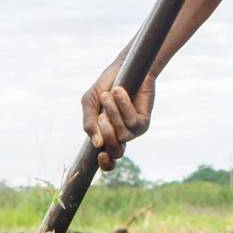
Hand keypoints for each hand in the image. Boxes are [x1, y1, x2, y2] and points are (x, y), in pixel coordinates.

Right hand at [81, 57, 155, 171]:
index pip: (108, 160)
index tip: (100, 154)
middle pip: (115, 152)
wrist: (123, 67)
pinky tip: (120, 91)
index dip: (105, 164)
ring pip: (122, 134)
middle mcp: (122, 136)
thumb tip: (96, 143)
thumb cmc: (106, 85)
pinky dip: (124, 105)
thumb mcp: (90, 103)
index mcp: (107, 135)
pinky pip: (132, 122)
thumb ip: (89, 122)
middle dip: (106, 133)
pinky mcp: (144, 121)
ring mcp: (134, 130)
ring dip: (112, 113)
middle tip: (101, 115)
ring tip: (109, 95)